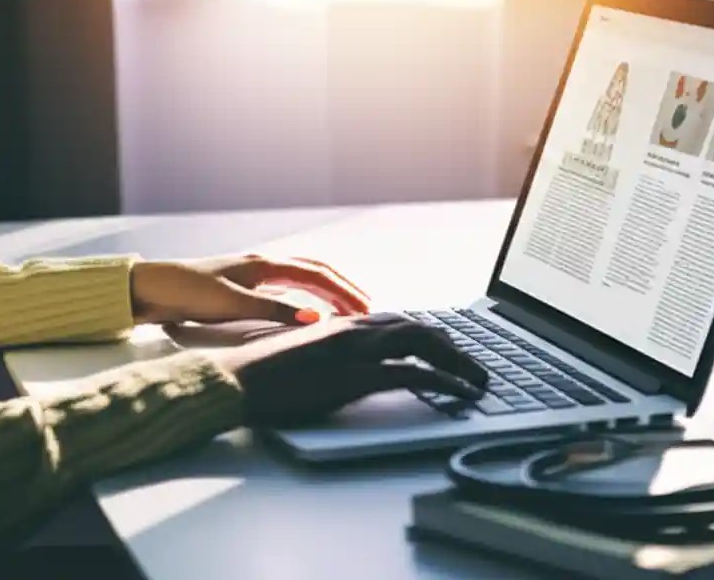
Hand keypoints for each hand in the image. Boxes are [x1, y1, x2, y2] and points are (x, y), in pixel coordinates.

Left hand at [131, 255, 370, 324]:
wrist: (149, 289)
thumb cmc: (187, 292)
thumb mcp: (232, 304)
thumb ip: (273, 310)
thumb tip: (315, 320)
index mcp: (263, 264)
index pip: (316, 275)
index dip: (343, 292)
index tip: (364, 309)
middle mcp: (262, 264)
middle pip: (314, 271)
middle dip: (342, 288)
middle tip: (366, 308)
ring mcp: (252, 274)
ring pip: (301, 277)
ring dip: (326, 290)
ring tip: (346, 308)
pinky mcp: (241, 287)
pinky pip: (285, 287)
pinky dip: (306, 296)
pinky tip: (307, 310)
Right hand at [204, 313, 488, 426]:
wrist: (235, 381)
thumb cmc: (260, 376)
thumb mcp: (302, 357)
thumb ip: (330, 356)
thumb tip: (350, 369)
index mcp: (341, 323)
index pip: (399, 320)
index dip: (431, 334)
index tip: (450, 350)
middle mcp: (353, 328)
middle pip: (420, 327)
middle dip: (454, 346)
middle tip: (474, 367)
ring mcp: (356, 350)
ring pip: (425, 342)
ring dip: (459, 361)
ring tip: (478, 380)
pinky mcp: (355, 376)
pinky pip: (413, 374)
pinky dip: (445, 381)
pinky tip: (461, 393)